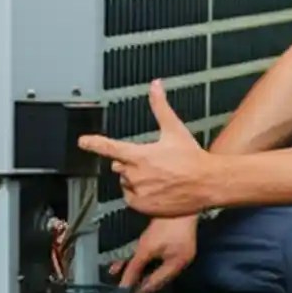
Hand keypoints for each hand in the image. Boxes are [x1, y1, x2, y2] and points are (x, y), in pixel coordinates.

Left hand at [78, 79, 215, 216]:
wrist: (209, 183)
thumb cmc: (192, 157)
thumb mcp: (174, 129)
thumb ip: (160, 106)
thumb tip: (155, 85)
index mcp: (139, 155)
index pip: (110, 148)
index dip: (94, 144)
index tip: (82, 142)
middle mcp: (136, 175)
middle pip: (119, 166)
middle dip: (128, 162)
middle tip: (149, 161)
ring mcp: (140, 192)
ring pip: (126, 183)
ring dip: (134, 179)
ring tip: (157, 175)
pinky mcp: (145, 207)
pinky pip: (131, 199)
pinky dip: (138, 194)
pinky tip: (155, 189)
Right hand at [109, 215, 197, 292]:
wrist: (183, 208)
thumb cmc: (180, 235)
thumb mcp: (176, 261)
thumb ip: (161, 276)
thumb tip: (146, 288)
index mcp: (143, 252)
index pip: (130, 272)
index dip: (126, 284)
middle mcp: (138, 244)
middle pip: (124, 261)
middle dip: (119, 272)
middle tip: (113, 280)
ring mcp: (142, 237)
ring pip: (127, 252)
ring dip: (122, 263)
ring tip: (113, 270)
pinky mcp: (147, 232)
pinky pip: (134, 247)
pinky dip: (128, 254)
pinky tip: (131, 256)